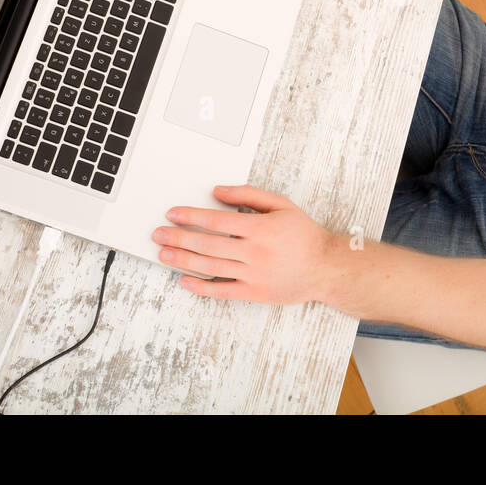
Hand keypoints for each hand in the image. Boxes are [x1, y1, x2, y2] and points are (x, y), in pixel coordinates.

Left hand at [152, 185, 342, 303]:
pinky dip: (201, 287)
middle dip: (178, 238)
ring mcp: (254, 275)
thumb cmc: (305, 235)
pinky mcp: (254, 293)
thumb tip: (218, 191)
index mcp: (260, 228)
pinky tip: (184, 281)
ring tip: (164, 255)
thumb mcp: (281, 205)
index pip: (216, 220)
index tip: (173, 213)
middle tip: (159, 234)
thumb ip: (249, 195)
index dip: (191, 216)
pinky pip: (222, 291)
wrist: (326, 268)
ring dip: (183, 260)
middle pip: (207, 245)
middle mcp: (255, 253)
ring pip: (210, 267)